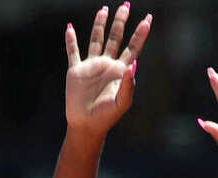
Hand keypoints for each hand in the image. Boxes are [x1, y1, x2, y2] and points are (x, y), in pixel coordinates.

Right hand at [64, 4, 150, 134]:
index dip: (140, 33)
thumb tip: (133, 64)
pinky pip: (73, 52)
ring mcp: (92, 66)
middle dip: (121, 21)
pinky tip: (69, 28)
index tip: (148, 19)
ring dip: (99, 24)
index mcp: (120, 71)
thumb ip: (128, 86)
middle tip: (125, 5)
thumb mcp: (121, 103)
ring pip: (96, 39)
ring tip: (104, 9)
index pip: (133, 47)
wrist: (86, 126)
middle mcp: (107, 65)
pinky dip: (70, 40)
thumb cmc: (106, 118)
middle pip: (116, 37)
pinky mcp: (76, 71)